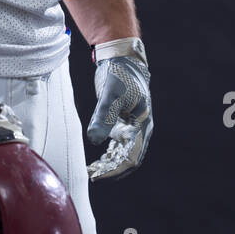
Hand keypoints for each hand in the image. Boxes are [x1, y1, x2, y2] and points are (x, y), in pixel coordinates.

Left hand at [86, 37, 153, 182]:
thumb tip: (94, 140)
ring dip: (109, 163)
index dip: (115, 169)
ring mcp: (131, 126)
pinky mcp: (123, 122)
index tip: (98, 175)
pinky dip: (108, 154)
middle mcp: (139, 128)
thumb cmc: (119, 75)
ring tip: (92, 170)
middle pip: (128, 158)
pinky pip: (118, 145)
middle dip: (112, 169)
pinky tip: (96, 160)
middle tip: (92, 174)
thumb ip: (103, 117)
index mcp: (141, 124)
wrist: (121, 59)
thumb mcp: (110, 95)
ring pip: (123, 153)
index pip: (131, 156)